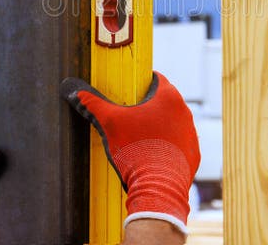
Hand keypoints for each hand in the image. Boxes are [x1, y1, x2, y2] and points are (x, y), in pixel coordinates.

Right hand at [60, 72, 200, 234]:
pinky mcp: (192, 154)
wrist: (158, 188)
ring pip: (171, 123)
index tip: (130, 92)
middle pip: (163, 103)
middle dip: (147, 108)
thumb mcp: (110, 123)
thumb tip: (76, 91)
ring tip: (138, 139)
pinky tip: (151, 155)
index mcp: (169, 97)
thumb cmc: (136, 151)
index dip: (141, 84)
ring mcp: (190, 134)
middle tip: (128, 118)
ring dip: (157, 127)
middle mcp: (185, 112)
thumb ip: (93, 104)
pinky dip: (166, 147)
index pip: (156, 80)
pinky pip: (177, 145)